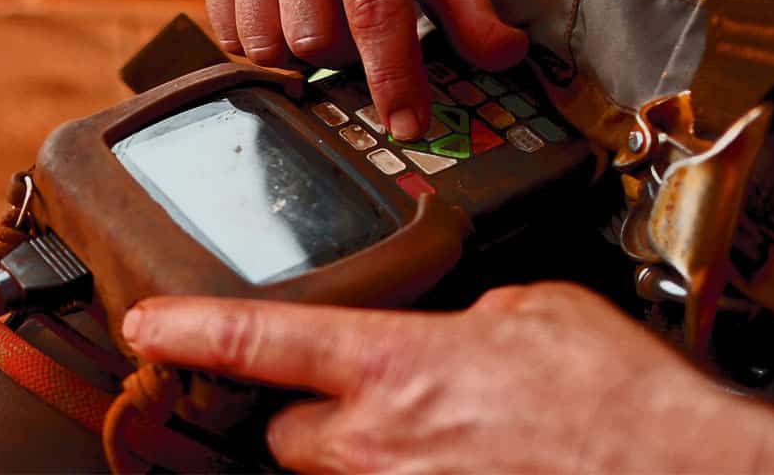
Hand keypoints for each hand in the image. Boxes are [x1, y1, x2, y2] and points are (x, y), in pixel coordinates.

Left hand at [121, 283, 773, 472]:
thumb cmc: (627, 408)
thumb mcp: (540, 313)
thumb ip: (469, 316)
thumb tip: (456, 329)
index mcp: (399, 364)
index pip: (261, 338)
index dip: (190, 329)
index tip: (146, 324)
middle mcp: (381, 443)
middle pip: (287, 435)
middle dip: (314, 419)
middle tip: (374, 405)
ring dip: (371, 459)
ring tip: (445, 443)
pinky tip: (467, 464)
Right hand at [199, 0, 527, 138]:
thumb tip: (504, 54)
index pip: (373, 5)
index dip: (392, 74)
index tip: (408, 124)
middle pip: (316, 38)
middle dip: (347, 55)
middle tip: (362, 27)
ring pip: (268, 46)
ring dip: (303, 52)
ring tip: (321, 13)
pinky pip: (232, 38)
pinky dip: (265, 40)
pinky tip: (285, 6)